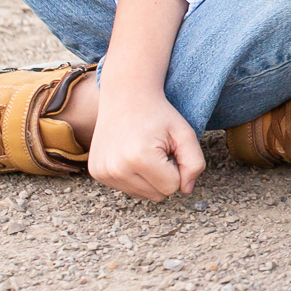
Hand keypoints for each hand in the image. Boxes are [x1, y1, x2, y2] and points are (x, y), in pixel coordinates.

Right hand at [88, 75, 205, 201]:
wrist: (126, 95)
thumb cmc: (159, 114)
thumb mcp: (185, 133)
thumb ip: (195, 163)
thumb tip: (186, 190)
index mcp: (139, 158)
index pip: (172, 187)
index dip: (177, 168)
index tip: (169, 148)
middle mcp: (116, 168)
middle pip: (157, 195)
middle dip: (164, 176)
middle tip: (157, 150)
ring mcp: (103, 172)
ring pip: (142, 195)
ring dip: (149, 178)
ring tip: (144, 152)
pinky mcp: (96, 173)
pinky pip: (127, 189)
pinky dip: (134, 176)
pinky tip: (131, 155)